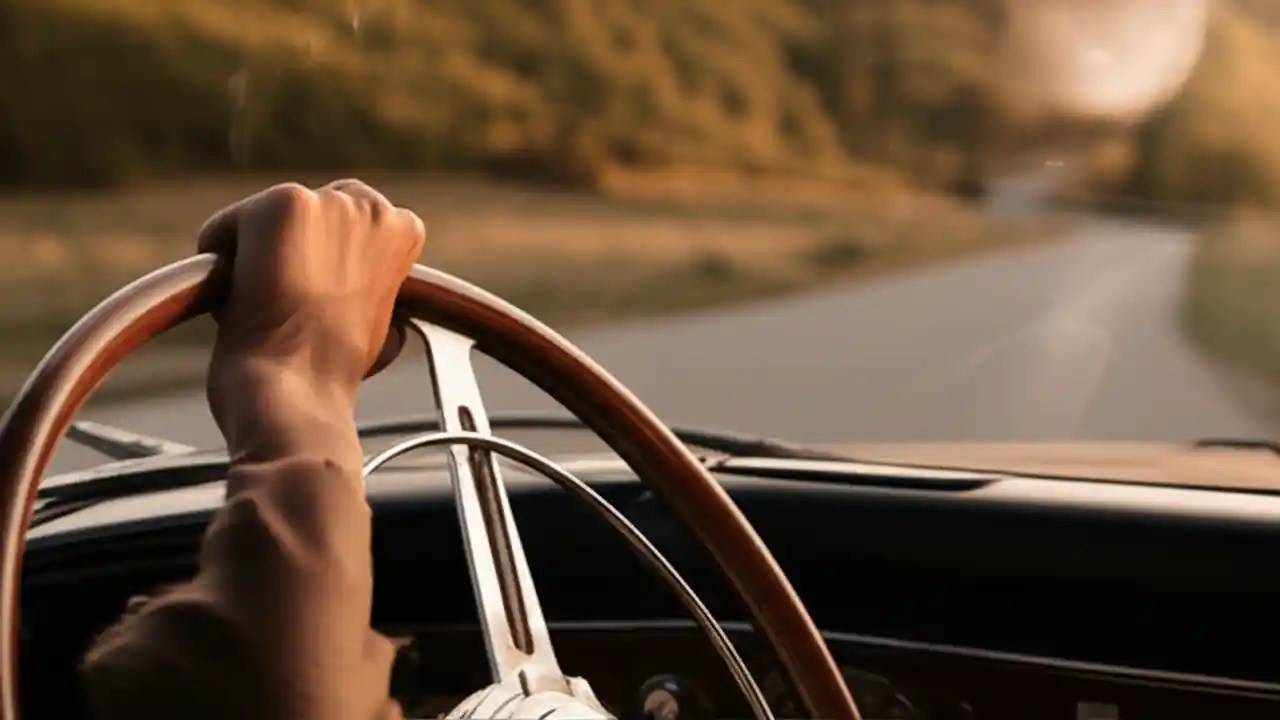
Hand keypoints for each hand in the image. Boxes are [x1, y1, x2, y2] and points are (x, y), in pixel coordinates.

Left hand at [196, 179, 424, 460]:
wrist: (300, 394)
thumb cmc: (331, 371)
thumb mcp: (374, 314)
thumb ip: (363, 274)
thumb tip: (340, 270)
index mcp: (403, 230)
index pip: (348, 216)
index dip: (327, 260)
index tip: (324, 299)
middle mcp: (369, 207)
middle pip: (305, 209)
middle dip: (294, 247)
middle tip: (290, 300)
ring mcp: (326, 203)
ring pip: (263, 221)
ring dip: (257, 257)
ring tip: (268, 304)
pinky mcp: (282, 205)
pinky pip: (224, 230)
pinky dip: (219, 262)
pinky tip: (241, 298)